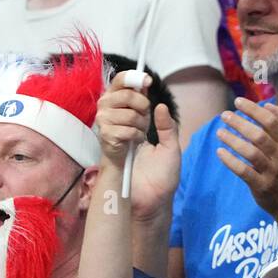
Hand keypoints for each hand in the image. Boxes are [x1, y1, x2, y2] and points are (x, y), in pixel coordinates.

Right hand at [96, 72, 182, 220]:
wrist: (154, 199)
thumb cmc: (161, 176)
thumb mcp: (172, 146)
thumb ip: (167, 125)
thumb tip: (160, 105)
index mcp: (128, 117)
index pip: (121, 86)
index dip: (131, 79)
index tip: (148, 81)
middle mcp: (114, 121)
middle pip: (118, 92)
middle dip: (139, 102)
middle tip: (146, 121)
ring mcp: (107, 132)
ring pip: (119, 109)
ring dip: (137, 122)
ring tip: (140, 138)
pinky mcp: (106, 144)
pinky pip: (118, 128)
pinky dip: (132, 135)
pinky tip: (133, 146)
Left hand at [214, 96, 277, 219]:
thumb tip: (271, 105)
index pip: (271, 121)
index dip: (254, 109)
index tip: (238, 101)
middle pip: (259, 135)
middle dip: (240, 123)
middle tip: (224, 115)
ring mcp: (272, 172)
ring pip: (250, 152)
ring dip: (232, 140)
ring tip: (219, 132)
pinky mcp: (262, 186)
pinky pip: (243, 171)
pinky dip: (230, 161)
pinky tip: (220, 152)